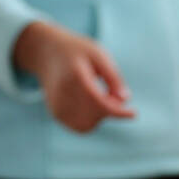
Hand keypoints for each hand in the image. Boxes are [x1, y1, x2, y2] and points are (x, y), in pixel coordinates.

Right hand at [13, 20, 136, 131]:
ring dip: (99, 115)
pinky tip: (87, 102)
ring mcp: (56, 106)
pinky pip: (80, 127)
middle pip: (96, 114)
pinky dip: (89, 119)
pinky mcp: (55, 113)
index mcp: (74, 76)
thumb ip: (113, 77)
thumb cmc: (77, 52)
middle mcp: (62, 93)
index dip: (118, 111)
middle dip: (109, 108)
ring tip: (95, 95)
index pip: (99, 102)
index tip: (134, 113)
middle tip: (108, 91)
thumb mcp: (98, 55)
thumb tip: (125, 99)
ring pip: (89, 125)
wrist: (45, 52)